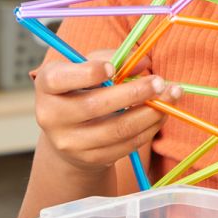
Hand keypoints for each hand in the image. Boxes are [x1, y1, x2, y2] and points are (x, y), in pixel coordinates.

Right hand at [32, 49, 180, 173]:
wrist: (69, 134)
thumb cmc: (80, 90)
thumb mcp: (87, 68)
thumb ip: (112, 58)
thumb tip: (144, 61)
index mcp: (47, 86)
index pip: (60, 80)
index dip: (87, 73)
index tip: (113, 68)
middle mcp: (51, 116)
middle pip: (94, 106)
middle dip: (133, 93)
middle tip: (159, 82)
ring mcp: (70, 142)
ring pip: (116, 129)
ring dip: (149, 113)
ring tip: (170, 97)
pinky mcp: (90, 159)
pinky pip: (125, 144)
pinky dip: (148, 129)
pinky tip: (160, 114)